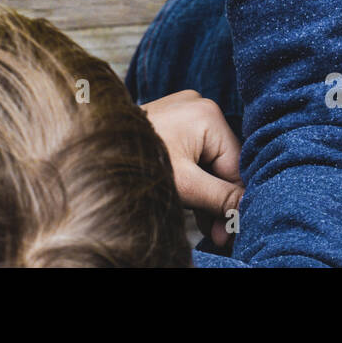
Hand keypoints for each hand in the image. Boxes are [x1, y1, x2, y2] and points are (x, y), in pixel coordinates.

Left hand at [140, 90, 243, 247]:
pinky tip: (195, 206)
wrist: (93, 148)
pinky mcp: (175, 123)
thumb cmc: (138, 162)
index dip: (235, 200)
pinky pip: (195, 155)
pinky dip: (195, 180)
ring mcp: (186, 113)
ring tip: (206, 226)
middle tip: (218, 235)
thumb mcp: (185, 185)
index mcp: (209, 114)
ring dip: (208, 195)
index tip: (231, 230)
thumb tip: (248, 211)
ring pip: (209, 162)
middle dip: (220, 201)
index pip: (237, 165)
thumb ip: (221, 198)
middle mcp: (201, 107)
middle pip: (223, 163)